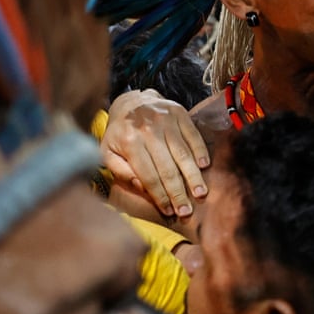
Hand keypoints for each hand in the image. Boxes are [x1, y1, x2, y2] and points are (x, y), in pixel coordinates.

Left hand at [103, 89, 208, 216]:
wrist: (131, 102)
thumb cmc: (120, 134)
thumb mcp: (108, 152)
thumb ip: (121, 171)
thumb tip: (141, 186)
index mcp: (129, 142)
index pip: (148, 176)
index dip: (159, 196)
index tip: (168, 211)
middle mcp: (148, 130)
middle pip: (167, 168)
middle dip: (178, 192)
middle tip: (187, 210)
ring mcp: (165, 120)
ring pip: (183, 154)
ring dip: (193, 176)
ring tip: (200, 193)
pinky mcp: (179, 113)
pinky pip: (193, 135)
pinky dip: (200, 151)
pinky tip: (204, 166)